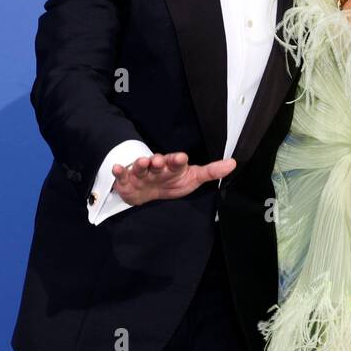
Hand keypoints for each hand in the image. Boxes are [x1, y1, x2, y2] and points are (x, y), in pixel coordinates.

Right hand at [111, 152, 235, 206]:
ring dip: (141, 164)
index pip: (177, 162)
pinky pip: (123, 176)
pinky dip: (119, 172)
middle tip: (159, 160)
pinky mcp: (127, 181)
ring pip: (140, 167)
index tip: (182, 157)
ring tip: (142, 162)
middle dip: (159, 161)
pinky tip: (117, 168)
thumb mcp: (193, 178)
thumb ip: (211, 171)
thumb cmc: (171, 182)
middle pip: (158, 163)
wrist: (146, 192)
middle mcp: (157, 167)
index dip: (178, 160)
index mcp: (173, 167)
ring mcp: (141, 173)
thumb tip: (233, 163)